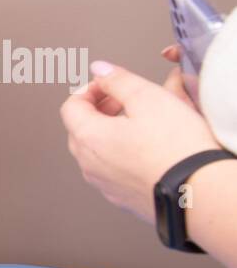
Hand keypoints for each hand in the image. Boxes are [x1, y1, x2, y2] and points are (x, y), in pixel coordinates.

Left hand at [60, 59, 219, 221]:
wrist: (197, 190)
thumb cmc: (176, 147)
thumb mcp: (147, 98)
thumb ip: (118, 80)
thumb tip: (100, 70)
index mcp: (88, 138)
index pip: (70, 106)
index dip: (89, 89)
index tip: (109, 84)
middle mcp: (89, 165)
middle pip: (80, 129)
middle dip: (99, 110)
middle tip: (124, 101)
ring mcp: (104, 184)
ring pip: (95, 152)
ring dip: (110, 132)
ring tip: (138, 123)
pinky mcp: (122, 197)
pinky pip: (112, 170)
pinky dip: (121, 154)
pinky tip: (147, 149)